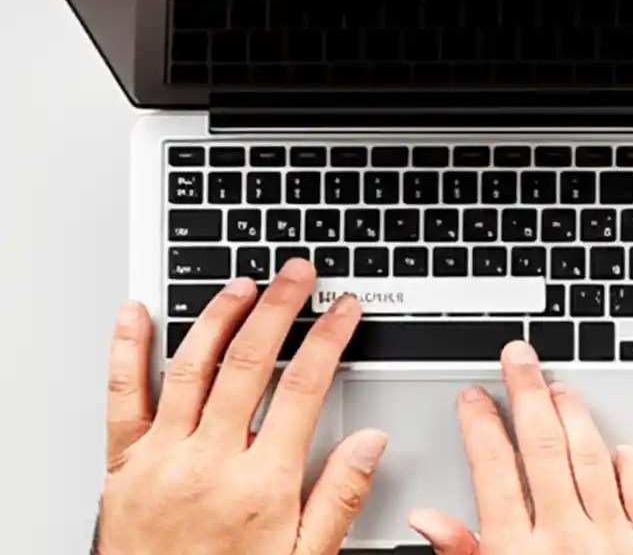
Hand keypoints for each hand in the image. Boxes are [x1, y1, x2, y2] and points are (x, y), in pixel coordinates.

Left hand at [96, 260, 385, 554]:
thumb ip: (340, 497)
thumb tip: (370, 443)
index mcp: (261, 484)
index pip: (303, 387)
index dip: (328, 338)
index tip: (343, 310)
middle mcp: (208, 462)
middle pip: (248, 362)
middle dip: (279, 308)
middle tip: (297, 275)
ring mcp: (161, 459)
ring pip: (191, 367)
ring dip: (219, 316)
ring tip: (243, 285)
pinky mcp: (123, 466)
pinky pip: (122, 398)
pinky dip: (127, 350)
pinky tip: (137, 315)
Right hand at [407, 341, 632, 554]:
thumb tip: (428, 520)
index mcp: (520, 554)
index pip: (493, 471)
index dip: (479, 426)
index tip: (470, 397)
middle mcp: (568, 540)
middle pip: (543, 449)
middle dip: (526, 394)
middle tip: (518, 357)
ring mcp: (616, 543)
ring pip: (592, 460)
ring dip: (575, 416)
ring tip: (560, 386)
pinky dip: (632, 468)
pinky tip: (622, 448)